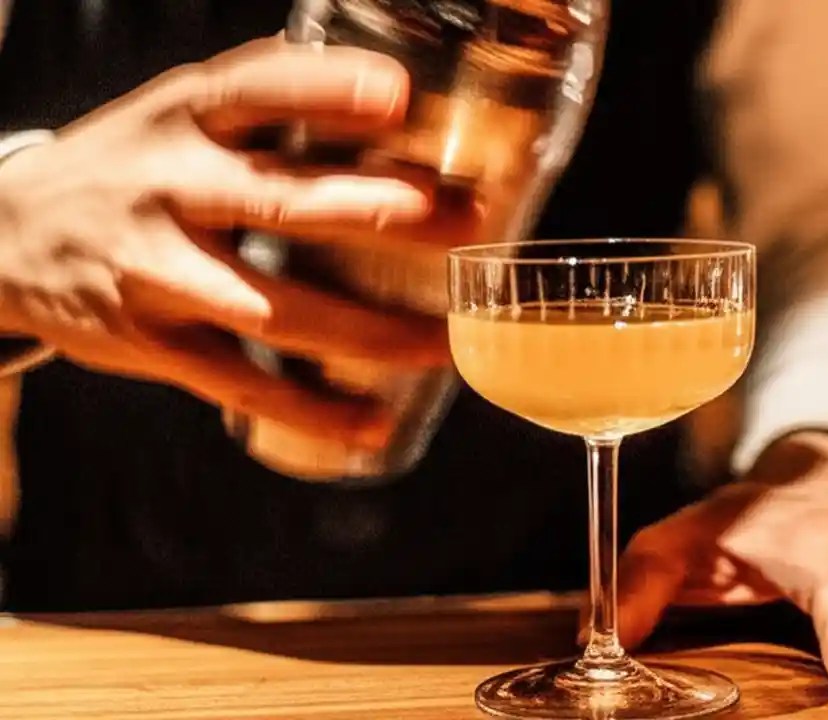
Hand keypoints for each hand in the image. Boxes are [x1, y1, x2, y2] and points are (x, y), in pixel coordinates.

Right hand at [0, 38, 478, 445]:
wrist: (7, 237)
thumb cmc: (129, 165)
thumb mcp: (176, 110)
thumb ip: (265, 98)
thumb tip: (393, 82)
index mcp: (184, 115)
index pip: (257, 88)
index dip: (326, 90)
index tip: (398, 97)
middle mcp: (169, 187)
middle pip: (280, 201)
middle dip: (375, 211)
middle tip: (458, 219)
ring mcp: (157, 271)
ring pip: (274, 309)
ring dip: (368, 331)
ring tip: (443, 342)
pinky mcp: (152, 343)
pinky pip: (242, 383)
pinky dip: (311, 411)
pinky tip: (372, 423)